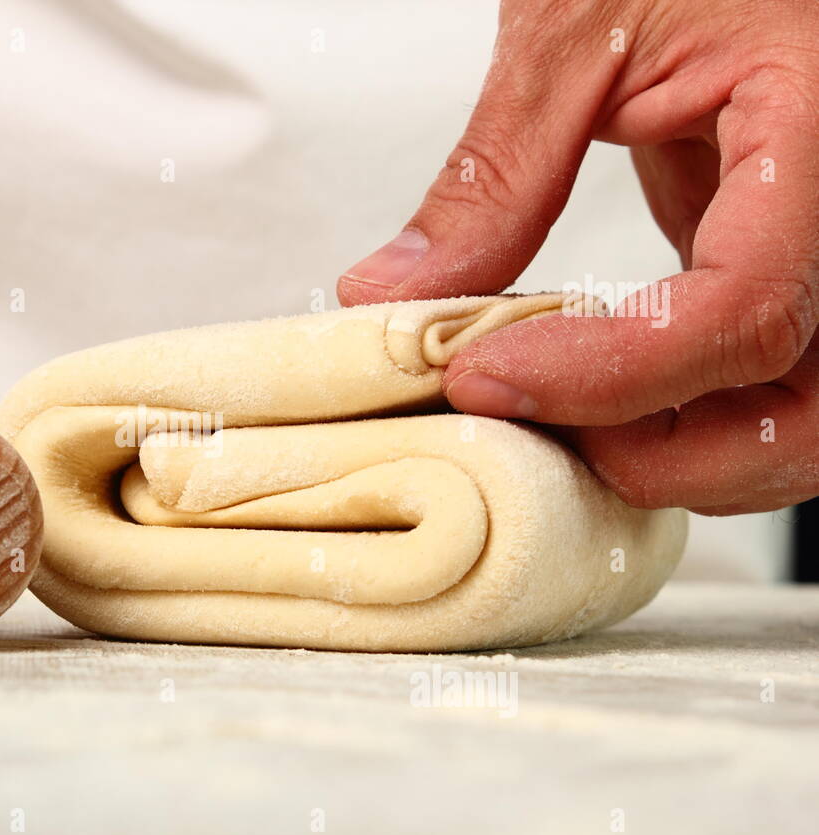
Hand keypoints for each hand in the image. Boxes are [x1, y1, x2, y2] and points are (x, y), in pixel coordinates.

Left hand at [338, 0, 818, 515]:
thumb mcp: (575, 30)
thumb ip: (495, 177)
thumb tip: (395, 300)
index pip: (746, 308)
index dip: (611, 374)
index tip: (481, 377)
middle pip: (804, 414)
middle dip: (657, 452)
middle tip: (521, 418)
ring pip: (793, 423)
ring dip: (668, 451)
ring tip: (543, 406)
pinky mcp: (791, 269)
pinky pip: (760, 387)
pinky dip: (675, 417)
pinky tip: (583, 388)